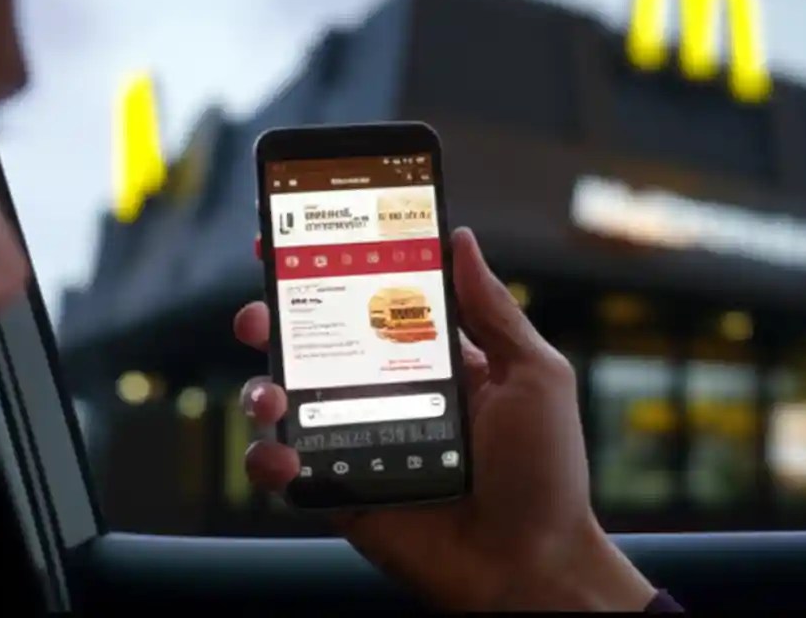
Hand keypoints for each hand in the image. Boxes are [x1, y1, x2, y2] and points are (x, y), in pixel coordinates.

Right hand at [233, 227, 655, 610]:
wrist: (531, 565)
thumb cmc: (546, 472)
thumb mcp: (534, 376)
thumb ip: (493, 310)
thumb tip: (461, 239)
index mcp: (430, 359)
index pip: (369, 301)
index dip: (330, 270)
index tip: (294, 242)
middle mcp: (386, 393)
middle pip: (312, 344)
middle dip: (273, 320)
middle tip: (260, 313)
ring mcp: (356, 442)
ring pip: (285, 401)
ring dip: (260, 388)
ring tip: (271, 395)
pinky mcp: (338, 491)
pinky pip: (283, 468)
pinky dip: (267, 458)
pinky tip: (284, 455)